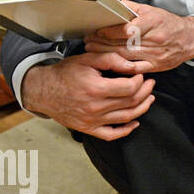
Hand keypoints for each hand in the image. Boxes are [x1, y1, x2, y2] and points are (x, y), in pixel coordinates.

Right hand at [20, 53, 155, 139]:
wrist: (43, 90)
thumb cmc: (66, 73)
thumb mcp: (88, 59)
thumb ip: (112, 59)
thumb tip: (133, 66)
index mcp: (96, 89)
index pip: (130, 88)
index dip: (141, 80)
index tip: (142, 75)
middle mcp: (95, 107)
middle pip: (131, 102)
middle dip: (146, 92)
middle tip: (150, 84)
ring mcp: (91, 121)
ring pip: (127, 118)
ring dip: (142, 108)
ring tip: (149, 98)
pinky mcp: (88, 129)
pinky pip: (112, 134)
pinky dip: (127, 130)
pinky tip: (135, 122)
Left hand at [85, 1, 193, 71]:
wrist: (191, 39)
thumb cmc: (170, 24)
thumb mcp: (152, 10)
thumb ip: (131, 8)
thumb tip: (113, 7)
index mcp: (154, 22)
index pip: (127, 29)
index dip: (109, 31)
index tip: (97, 31)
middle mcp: (155, 39)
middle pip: (122, 43)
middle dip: (101, 42)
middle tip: (89, 40)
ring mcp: (156, 54)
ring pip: (125, 56)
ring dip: (105, 54)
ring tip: (93, 50)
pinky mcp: (156, 66)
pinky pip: (134, 69)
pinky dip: (120, 66)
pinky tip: (108, 64)